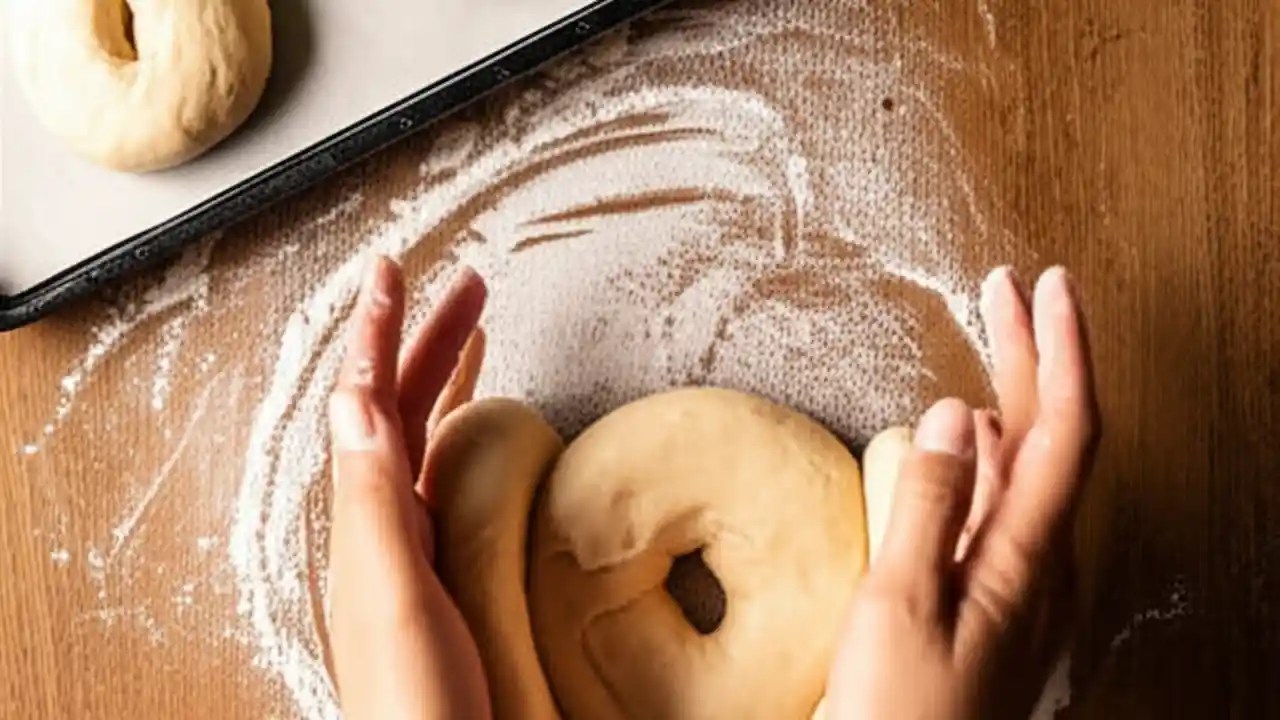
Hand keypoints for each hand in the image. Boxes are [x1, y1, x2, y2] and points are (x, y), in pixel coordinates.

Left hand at [327, 256, 491, 719]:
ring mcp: (412, 547)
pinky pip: (447, 479)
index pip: (368, 403)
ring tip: (477, 333)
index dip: (380, 331)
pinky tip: (480, 431)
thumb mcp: (395, 596)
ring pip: (424, 438)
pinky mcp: (443, 571)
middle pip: (399, 409)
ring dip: (445, 378)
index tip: (393, 269)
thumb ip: (375, 502)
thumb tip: (355, 401)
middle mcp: (383, 525)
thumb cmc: (415, 706)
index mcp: (368, 521)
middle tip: (468, 285)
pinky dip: (463, 436)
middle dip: (426, 338)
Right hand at [828, 267, 1098, 719]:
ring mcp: (1023, 586)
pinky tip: (977, 443)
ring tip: (997, 343)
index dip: (1063, 350)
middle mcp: (1041, 567)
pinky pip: (1009, 506)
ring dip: (1016, 398)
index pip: (1067, 431)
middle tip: (1008, 290)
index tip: (1049, 286)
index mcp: (1027, 561)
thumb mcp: (901, 604)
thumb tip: (959, 415)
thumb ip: (932, 505)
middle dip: (1034, 356)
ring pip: (1032, 469)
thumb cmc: (899, 715)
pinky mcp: (997, 602)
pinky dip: (998, 453)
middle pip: (1054, 439)